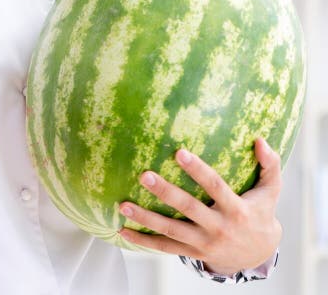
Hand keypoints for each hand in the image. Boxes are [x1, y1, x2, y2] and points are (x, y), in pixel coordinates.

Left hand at [118, 139, 281, 274]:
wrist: (259, 253)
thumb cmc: (260, 212)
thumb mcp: (271, 191)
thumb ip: (270, 165)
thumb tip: (259, 140)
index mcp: (236, 209)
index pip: (215, 186)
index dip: (198, 170)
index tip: (179, 152)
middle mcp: (219, 227)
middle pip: (188, 209)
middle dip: (165, 192)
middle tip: (143, 175)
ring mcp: (205, 243)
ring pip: (171, 231)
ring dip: (146, 218)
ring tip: (123, 205)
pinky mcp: (194, 254)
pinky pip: (165, 248)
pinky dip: (143, 241)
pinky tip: (122, 230)